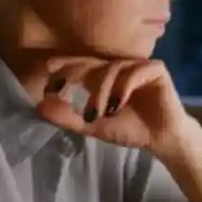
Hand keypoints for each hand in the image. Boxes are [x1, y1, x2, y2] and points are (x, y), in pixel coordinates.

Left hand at [35, 56, 201, 158]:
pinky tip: (117, 106)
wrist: (161, 139)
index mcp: (104, 75)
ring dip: (101, 90)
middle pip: (93, 61)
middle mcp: (120, 66)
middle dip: (76, 74)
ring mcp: (138, 66)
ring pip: (112, 67)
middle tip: (63, 88)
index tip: (47, 77)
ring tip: (98, 113)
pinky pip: (136, 71)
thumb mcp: (93, 125)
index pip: (81, 64)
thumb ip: (69, 117)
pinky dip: (123, 87)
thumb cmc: (130, 129)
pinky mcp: (156, 70)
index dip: (64, 67)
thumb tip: (39, 106)